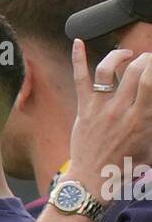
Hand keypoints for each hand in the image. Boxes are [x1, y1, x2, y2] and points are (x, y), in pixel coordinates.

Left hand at [69, 41, 151, 196]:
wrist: (93, 181)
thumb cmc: (125, 166)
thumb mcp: (151, 147)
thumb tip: (151, 106)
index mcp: (141, 119)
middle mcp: (121, 110)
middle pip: (136, 69)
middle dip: (146, 58)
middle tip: (148, 61)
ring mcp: (100, 108)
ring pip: (109, 70)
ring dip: (120, 55)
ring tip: (127, 54)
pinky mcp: (84, 109)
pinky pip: (81, 79)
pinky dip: (78, 58)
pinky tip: (77, 41)